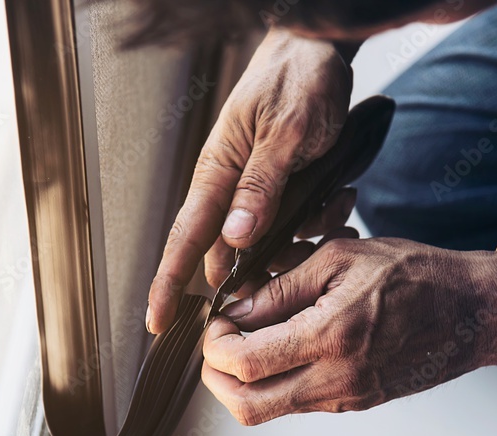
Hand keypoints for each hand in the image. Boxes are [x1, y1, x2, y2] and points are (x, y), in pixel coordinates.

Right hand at [147, 29, 353, 333]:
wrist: (321, 50)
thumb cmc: (296, 79)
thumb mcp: (287, 132)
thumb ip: (262, 188)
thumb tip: (234, 240)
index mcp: (217, 174)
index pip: (184, 240)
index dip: (168, 285)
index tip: (158, 323)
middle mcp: (231, 191)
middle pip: (232, 258)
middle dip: (268, 270)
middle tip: (304, 252)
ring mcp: (257, 194)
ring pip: (270, 249)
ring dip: (305, 241)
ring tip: (333, 206)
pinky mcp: (282, 193)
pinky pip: (295, 229)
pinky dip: (320, 223)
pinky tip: (338, 197)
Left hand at [201, 237, 496, 424]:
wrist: (474, 312)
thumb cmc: (418, 276)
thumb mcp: (341, 258)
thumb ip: (282, 287)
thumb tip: (237, 308)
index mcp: (331, 335)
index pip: (244, 364)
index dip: (215, 345)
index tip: (217, 320)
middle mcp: (336, 377)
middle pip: (246, 406)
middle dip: (217, 378)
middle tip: (218, 344)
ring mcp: (345, 397)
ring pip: (268, 412)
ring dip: (243, 382)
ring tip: (248, 341)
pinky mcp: (354, 403)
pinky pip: (296, 404)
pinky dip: (274, 382)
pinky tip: (281, 347)